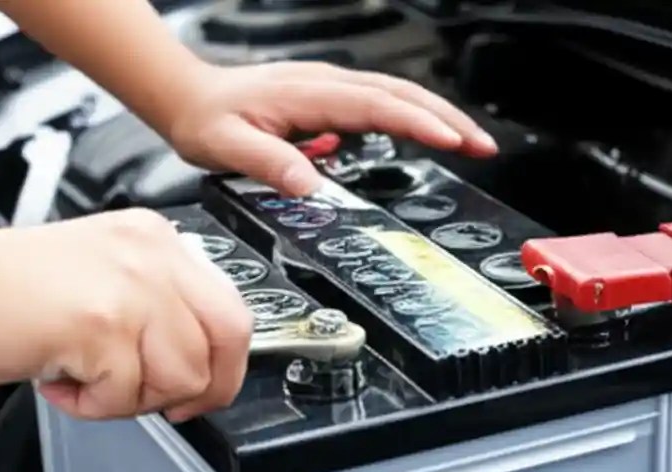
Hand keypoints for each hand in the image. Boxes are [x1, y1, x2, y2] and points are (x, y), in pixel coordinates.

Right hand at [0, 209, 253, 420]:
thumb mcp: (96, 277)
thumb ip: (150, 305)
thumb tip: (197, 364)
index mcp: (154, 239)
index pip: (232, 310)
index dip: (220, 365)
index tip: (194, 388)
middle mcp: (150, 255)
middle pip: (228, 342)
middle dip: (196, 390)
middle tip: (148, 399)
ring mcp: (129, 288)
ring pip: (182, 377)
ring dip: (132, 399)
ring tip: (82, 378)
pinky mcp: (99, 325)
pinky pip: (128, 395)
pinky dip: (91, 405)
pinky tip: (56, 378)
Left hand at [160, 61, 498, 195]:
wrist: (188, 97)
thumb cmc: (207, 120)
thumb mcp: (227, 148)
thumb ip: (269, 164)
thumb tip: (310, 186)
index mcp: (309, 95)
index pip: (377, 106)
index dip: (417, 123)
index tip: (449, 140)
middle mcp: (326, 85)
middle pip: (402, 94)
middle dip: (448, 118)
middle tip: (483, 145)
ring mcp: (331, 88)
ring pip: (397, 95)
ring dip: (437, 115)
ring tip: (470, 141)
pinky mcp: (330, 98)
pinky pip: (382, 103)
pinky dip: (413, 116)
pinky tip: (427, 134)